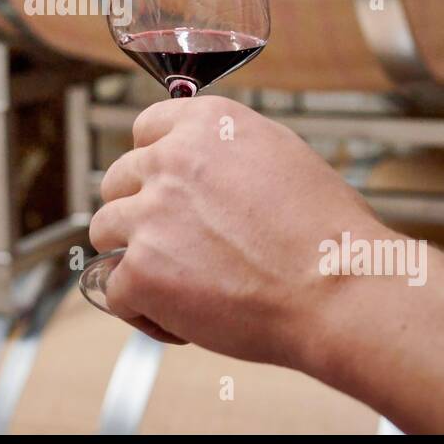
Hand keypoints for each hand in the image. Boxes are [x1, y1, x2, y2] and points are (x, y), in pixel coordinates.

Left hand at [89, 95, 386, 370]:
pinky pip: (113, 289)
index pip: (145, 128)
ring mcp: (150, 214)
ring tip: (178, 284)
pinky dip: (142, 310)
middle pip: (118, 179)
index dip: (153, 163)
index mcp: (207, 123)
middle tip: (177, 245)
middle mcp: (170, 159)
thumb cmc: (327, 234)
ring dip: (133, 256)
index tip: (164, 187)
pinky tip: (182, 320)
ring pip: (105, 230)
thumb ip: (227, 151)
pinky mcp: (140, 270)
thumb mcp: (281, 156)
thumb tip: (199, 158)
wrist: (338, 290)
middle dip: (140, 212)